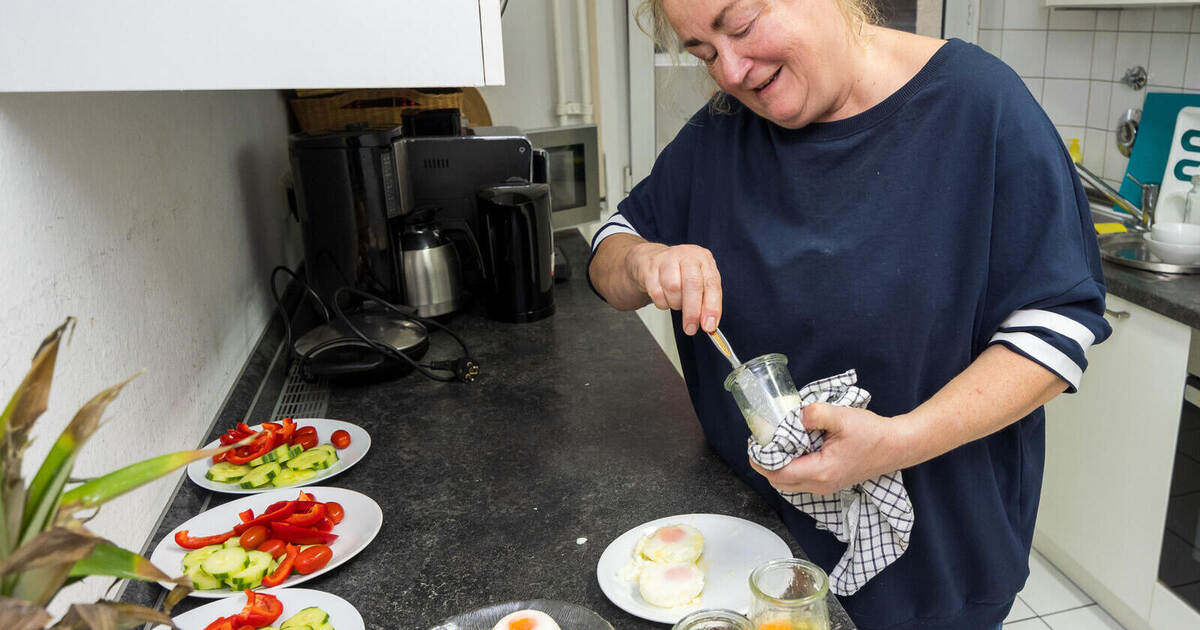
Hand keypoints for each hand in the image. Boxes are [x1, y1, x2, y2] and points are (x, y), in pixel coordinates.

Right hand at [625, 242, 721, 334]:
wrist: (652, 259)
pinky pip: (657, 293)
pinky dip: (662, 302)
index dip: (712, 307)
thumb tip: (709, 323)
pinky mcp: (650, 268)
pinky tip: (665, 298)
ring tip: (676, 302)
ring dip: (675, 304)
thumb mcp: (699, 281)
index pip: (712, 284)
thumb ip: (706, 301)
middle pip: (692, 284)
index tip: (709, 325)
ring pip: (673, 289)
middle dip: (692, 311)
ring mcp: (667, 259)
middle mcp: (687, 255)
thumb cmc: (680, 272)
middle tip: (690, 328)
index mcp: (704, 259)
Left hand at [748, 403, 906, 494]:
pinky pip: (801, 480)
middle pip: (779, 482)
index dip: (761, 460)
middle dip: (765, 464)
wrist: (897, 446)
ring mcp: (825, 486)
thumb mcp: (843, 417)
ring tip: (774, 444)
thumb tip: (797, 415)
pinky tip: (793, 449)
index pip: (778, 473)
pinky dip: (791, 468)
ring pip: (789, 484)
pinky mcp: (830, 482)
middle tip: (761, 442)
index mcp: (820, 471)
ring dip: (777, 467)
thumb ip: (816, 414)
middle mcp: (820, 485)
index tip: (753, 443)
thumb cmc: (872, 434)